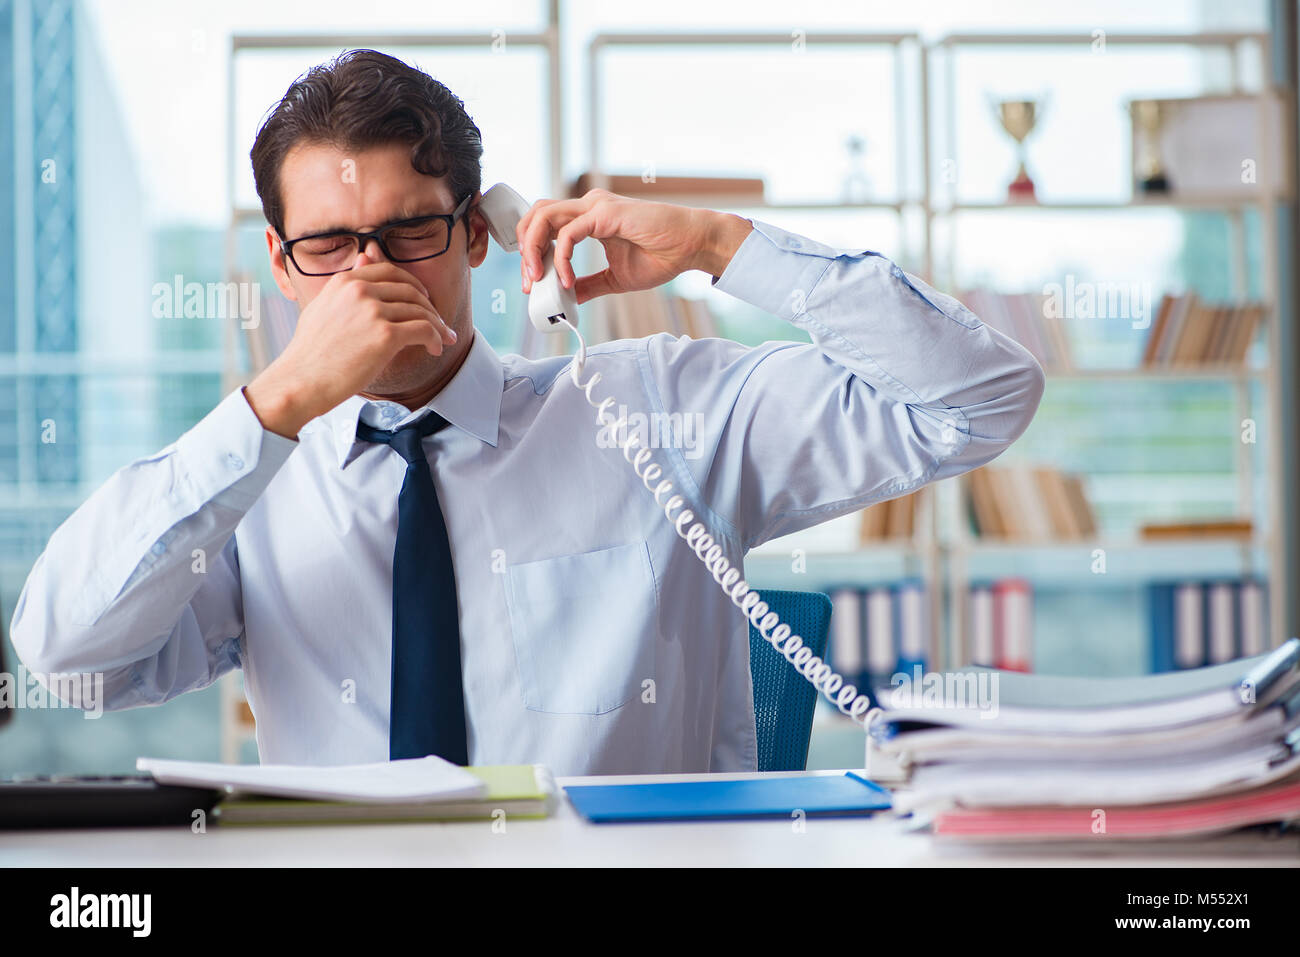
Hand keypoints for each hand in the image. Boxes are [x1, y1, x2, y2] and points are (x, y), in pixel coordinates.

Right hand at [245, 251, 457, 437]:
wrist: (301, 380)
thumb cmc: (311, 353)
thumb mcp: (323, 308)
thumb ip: (347, 288)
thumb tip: (364, 260)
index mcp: (344, 281)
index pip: (390, 271)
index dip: (412, 285)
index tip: (424, 299)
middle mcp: (360, 290)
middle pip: (410, 291)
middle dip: (430, 308)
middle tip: (439, 324)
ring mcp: (373, 311)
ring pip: (420, 311)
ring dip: (437, 326)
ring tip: (443, 339)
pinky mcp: (385, 335)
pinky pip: (423, 330)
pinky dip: (435, 338)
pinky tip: (435, 348)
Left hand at [515, 188, 751, 304]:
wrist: (691, 247)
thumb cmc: (662, 256)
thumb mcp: (615, 279)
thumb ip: (589, 285)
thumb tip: (568, 299)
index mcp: (589, 217)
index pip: (544, 225)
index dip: (531, 253)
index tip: (532, 284)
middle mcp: (588, 206)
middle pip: (536, 215)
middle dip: (524, 249)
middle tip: (529, 282)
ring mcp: (596, 206)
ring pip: (544, 216)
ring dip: (533, 249)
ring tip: (538, 279)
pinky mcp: (605, 213)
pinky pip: (569, 233)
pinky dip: (561, 258)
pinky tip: (567, 280)